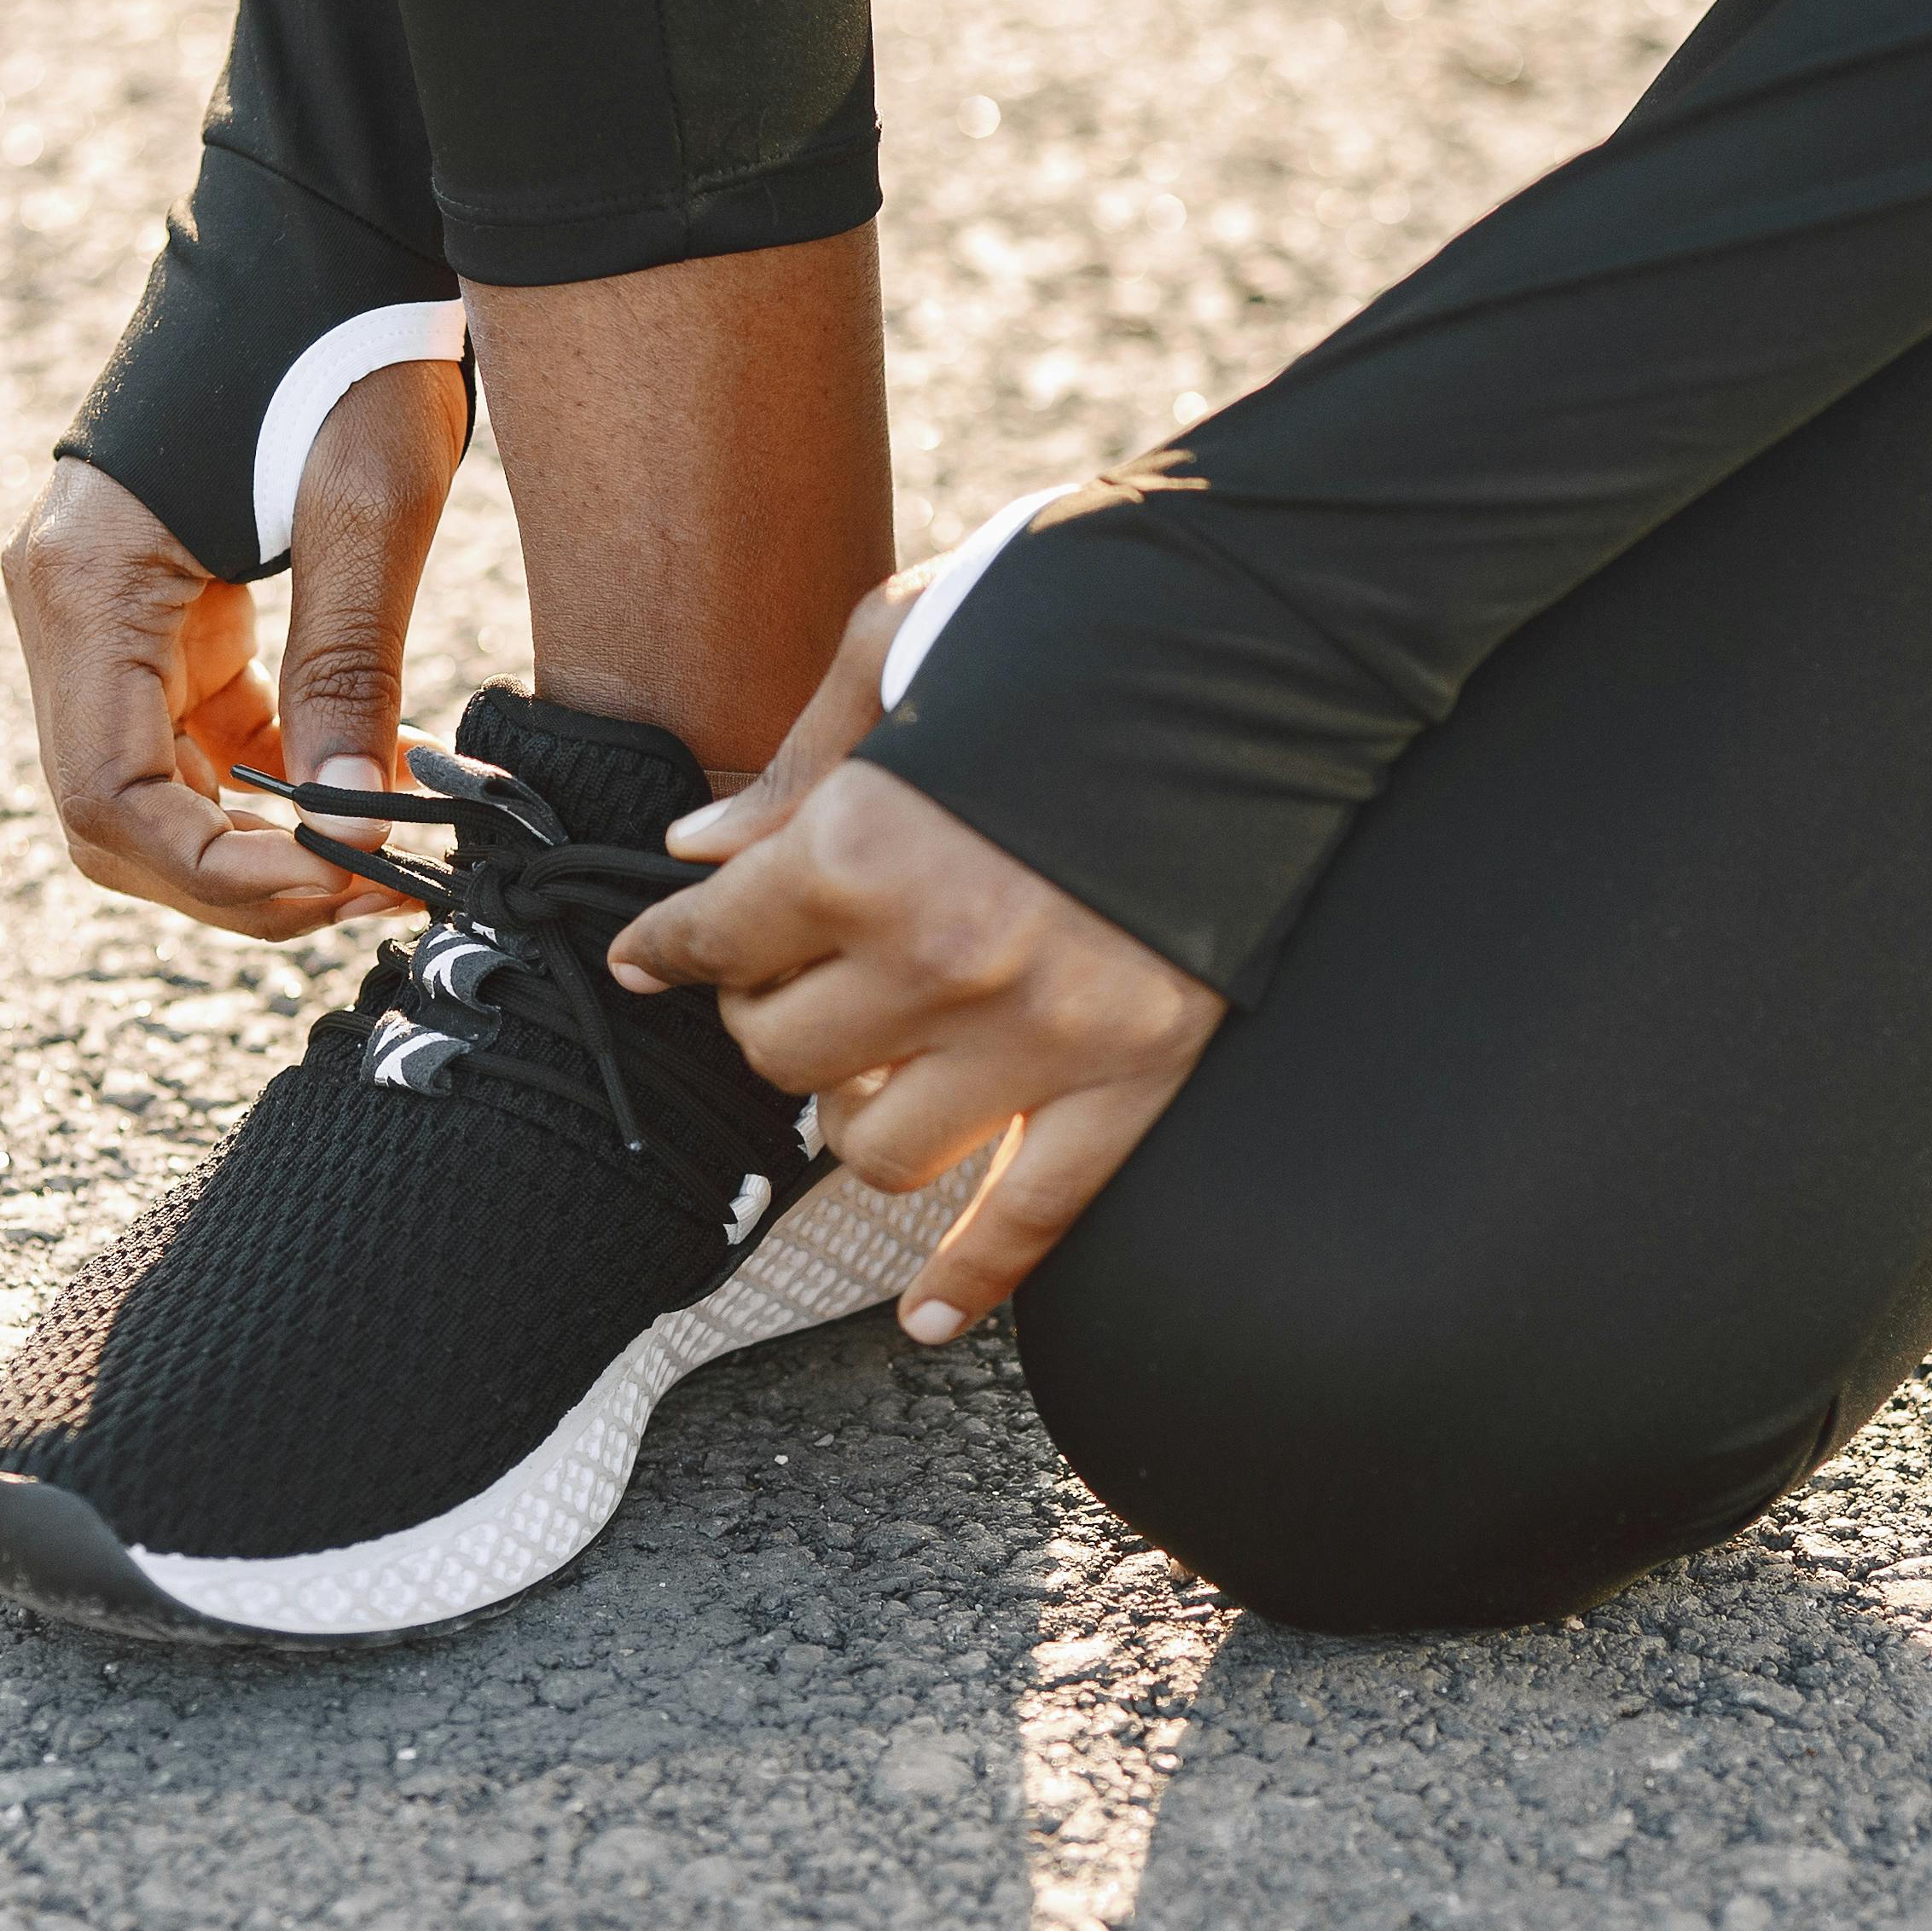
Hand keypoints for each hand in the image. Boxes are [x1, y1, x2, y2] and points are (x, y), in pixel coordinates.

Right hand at [0, 357, 466, 936]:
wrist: (323, 233)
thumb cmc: (344, 344)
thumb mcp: (367, 509)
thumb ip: (349, 670)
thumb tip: (351, 827)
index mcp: (86, 582)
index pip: (109, 801)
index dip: (216, 874)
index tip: (337, 884)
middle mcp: (64, 604)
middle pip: (115, 815)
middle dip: (236, 877)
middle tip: (373, 888)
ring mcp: (102, 609)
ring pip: (152, 788)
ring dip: (258, 839)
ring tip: (385, 849)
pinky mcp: (156, 609)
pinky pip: (192, 736)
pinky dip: (271, 781)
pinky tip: (368, 783)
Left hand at [607, 576, 1221, 1341]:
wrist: (1281, 631)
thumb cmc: (1081, 611)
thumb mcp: (907, 641)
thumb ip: (797, 762)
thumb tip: (700, 856)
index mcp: (868, 846)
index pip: (718, 938)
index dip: (669, 948)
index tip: (650, 958)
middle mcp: (942, 957)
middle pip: (782, 1056)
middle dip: (764, 1020)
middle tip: (785, 985)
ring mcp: (1044, 1033)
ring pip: (877, 1149)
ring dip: (851, 1116)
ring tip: (865, 1071)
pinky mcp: (1138, 1078)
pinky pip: (1032, 1220)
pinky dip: (969, 1282)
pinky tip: (922, 1319)